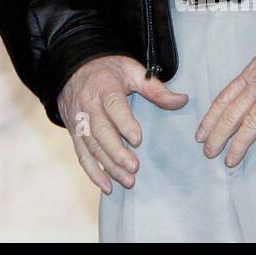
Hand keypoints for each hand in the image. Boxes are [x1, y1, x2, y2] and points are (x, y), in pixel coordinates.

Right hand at [58, 55, 188, 193]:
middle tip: (133, 167)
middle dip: (116, 151)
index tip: (137, 140)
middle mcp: (88, 105)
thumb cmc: (107, 70)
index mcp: (104, 87)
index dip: (123, 122)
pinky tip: (107, 186)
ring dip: (108, 165)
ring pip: (91, 146)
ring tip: (128, 180)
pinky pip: (82, 154)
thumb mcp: (131, 70)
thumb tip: (182, 100)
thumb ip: (155, 88)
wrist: (73, 68)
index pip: (113, 105)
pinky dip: (93, 172)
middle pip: (100, 131)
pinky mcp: (74, 132)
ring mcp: (79, 120)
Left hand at [196, 39, 255, 166]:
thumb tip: (244, 94)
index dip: (210, 119)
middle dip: (218, 136)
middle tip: (209, 152)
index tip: (201, 133)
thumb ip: (254, 78)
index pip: (223, 100)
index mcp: (250, 75)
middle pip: (233, 114)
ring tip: (231, 160)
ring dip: (240, 144)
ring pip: (252, 123)